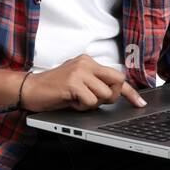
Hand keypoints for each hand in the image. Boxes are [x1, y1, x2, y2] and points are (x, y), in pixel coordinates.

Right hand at [20, 55, 148, 112]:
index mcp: (89, 62)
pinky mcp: (73, 82)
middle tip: (94, 101)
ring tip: (77, 100)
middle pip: (117, 82)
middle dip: (111, 97)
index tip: (140, 102)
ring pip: (104, 94)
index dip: (130, 92)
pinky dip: (82, 107)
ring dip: (93, 104)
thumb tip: (115, 94)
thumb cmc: (54, 89)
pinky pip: (91, 101)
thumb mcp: (79, 84)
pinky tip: (71, 102)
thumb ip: (96, 85)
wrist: (29, 89)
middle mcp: (86, 63)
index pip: (117, 76)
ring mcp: (80, 72)